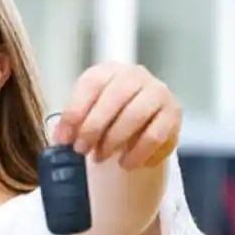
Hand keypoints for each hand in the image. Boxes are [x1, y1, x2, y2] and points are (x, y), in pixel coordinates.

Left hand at [53, 62, 180, 169]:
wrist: (141, 121)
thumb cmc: (107, 116)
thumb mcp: (86, 114)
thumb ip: (72, 124)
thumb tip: (61, 139)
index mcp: (108, 70)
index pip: (91, 84)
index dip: (75, 112)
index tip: (64, 139)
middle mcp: (134, 75)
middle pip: (114, 98)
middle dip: (93, 128)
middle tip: (81, 150)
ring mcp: (157, 91)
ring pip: (135, 115)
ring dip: (114, 141)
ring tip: (101, 158)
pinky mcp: (173, 112)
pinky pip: (155, 135)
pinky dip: (138, 153)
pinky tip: (126, 164)